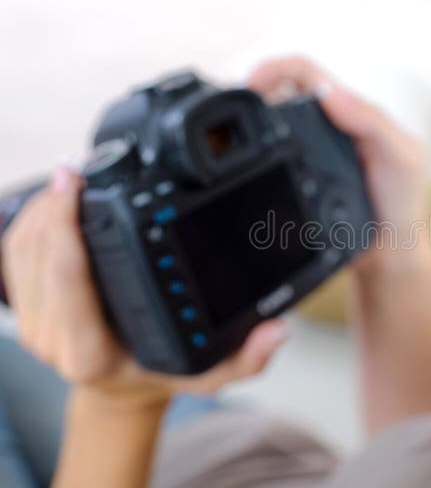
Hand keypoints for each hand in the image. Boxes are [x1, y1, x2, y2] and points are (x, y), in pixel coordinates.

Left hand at [0, 167, 288, 411]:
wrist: (122, 390)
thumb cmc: (159, 376)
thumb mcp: (209, 376)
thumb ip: (246, 359)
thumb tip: (277, 331)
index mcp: (91, 353)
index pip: (70, 281)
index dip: (67, 227)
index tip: (78, 184)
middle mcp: (53, 341)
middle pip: (38, 258)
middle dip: (53, 206)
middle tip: (79, 168)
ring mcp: (34, 326)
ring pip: (20, 254)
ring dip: (40, 209)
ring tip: (70, 175)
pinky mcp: (27, 309)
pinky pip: (15, 258)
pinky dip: (30, 221)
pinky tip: (54, 198)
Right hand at [248, 57, 428, 269]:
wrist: (389, 254)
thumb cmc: (402, 203)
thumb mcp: (401, 159)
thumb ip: (373, 124)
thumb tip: (328, 93)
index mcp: (350, 112)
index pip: (305, 73)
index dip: (275, 68)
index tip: (250, 84)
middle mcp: (325, 126)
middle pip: (276, 91)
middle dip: (248, 89)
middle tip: (229, 107)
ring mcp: (307, 152)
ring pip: (266, 121)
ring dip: (243, 118)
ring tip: (223, 130)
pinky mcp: (294, 179)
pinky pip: (265, 157)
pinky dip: (247, 152)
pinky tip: (237, 162)